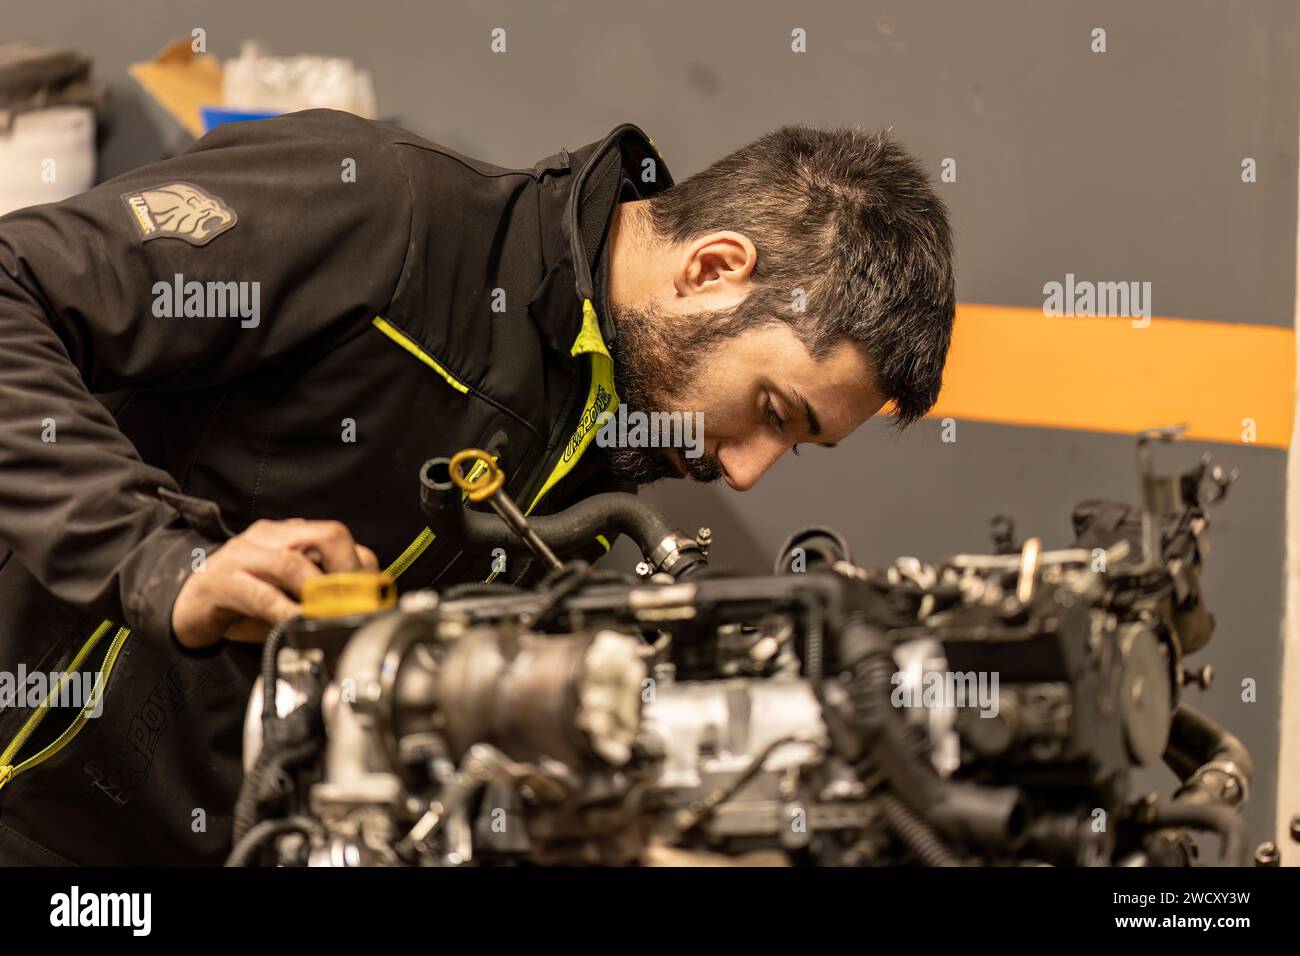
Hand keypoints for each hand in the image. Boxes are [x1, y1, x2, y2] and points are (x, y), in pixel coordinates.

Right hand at [171, 518, 378, 647]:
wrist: (186, 605)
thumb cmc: (244, 602)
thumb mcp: (290, 595)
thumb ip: (321, 595)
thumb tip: (361, 610)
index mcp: (292, 535)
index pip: (342, 540)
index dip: (362, 569)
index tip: (373, 599)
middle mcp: (271, 537)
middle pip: (327, 536)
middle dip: (350, 572)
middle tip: (358, 604)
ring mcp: (245, 555)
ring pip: (294, 563)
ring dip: (321, 594)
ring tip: (332, 617)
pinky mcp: (222, 581)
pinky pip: (260, 593)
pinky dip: (284, 611)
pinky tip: (296, 625)